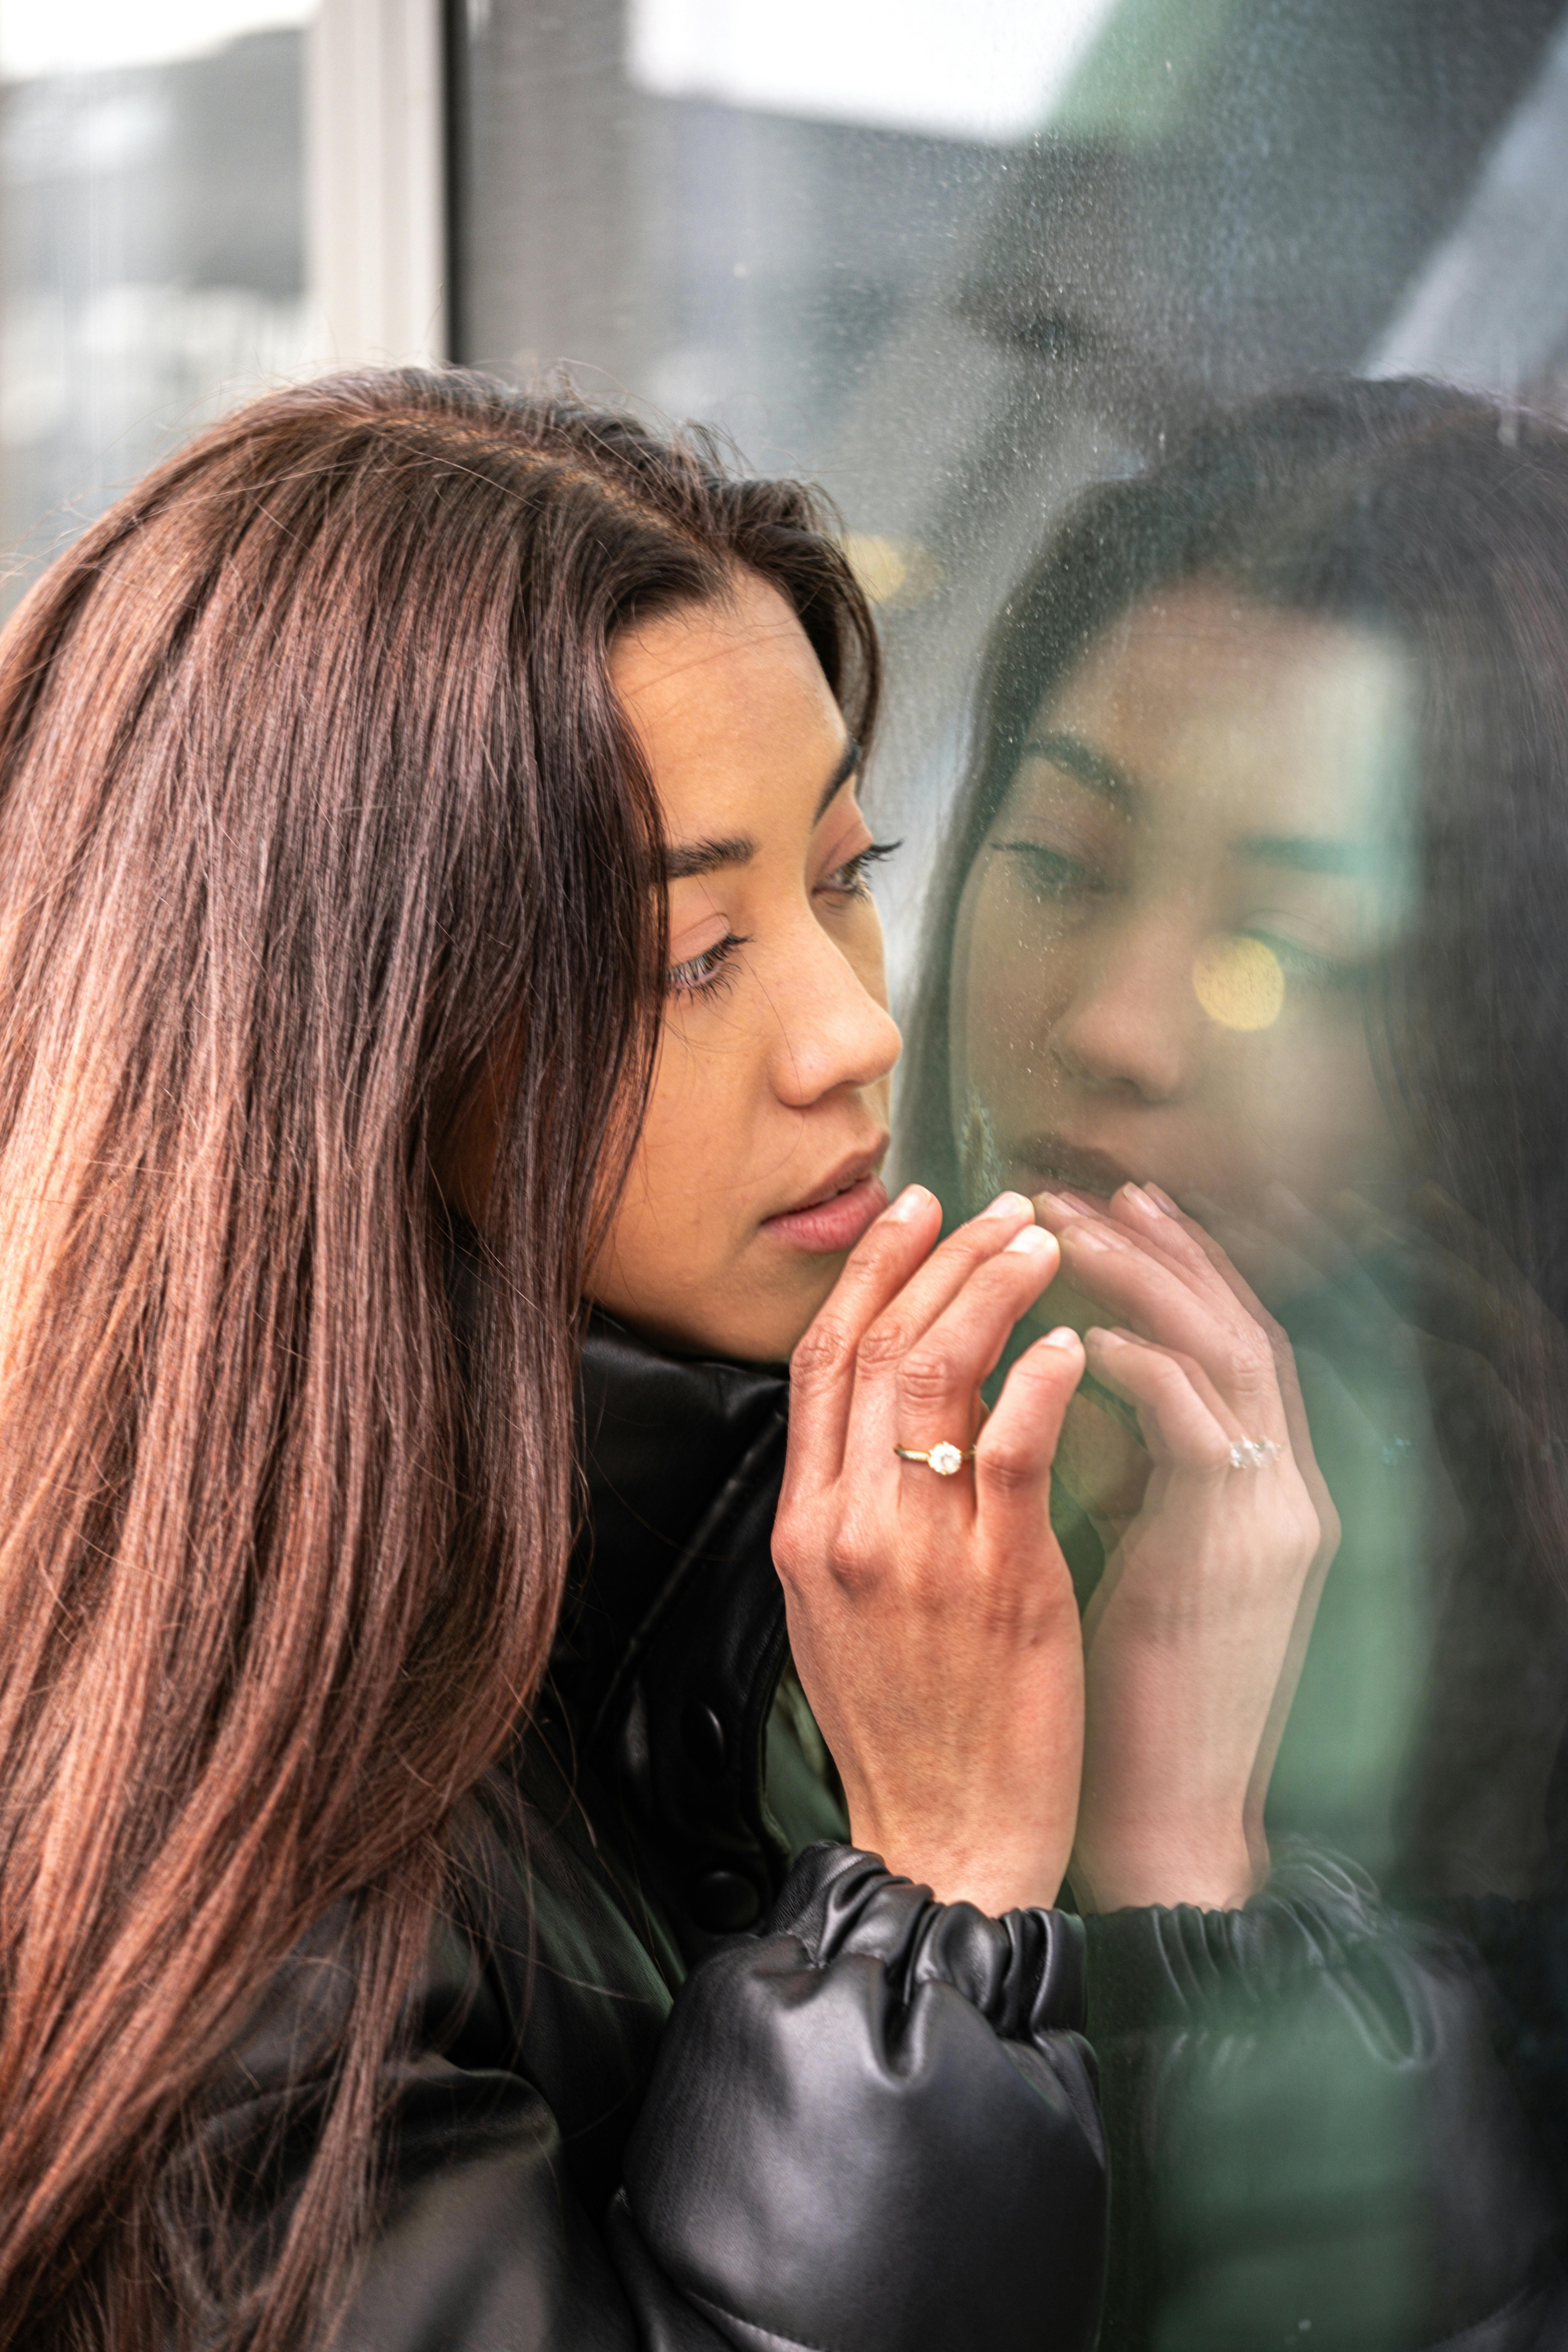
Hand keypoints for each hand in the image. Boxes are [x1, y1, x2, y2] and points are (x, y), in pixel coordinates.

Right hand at [774, 1184, 1086, 1914]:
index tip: (914, 1211)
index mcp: (806, 1529)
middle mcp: (849, 1528)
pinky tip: (1070, 1339)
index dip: (868, 1274)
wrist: (942, 1840)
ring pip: (939, 1377)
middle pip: (875, 1348)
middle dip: (937, 1257)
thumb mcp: (837, 1608)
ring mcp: (919, 1554)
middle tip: (996, 1206)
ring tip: (1041, 1241)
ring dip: (991, 1291)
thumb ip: (854, 1506)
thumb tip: (897, 1403)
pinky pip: (1015, 1452)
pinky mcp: (1001, 1582)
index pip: (822, 1363)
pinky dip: (1040, 1380)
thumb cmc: (902, 1726)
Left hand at [1034, 1184, 1333, 1912]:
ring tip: (1067, 1230)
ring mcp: (1272, 1520)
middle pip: (1236, 1323)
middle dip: (1157, 1249)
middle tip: (1077, 1189)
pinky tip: (1083, 1343)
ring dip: (1147, 1284)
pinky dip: (1145, 1375)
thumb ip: (1100, 1475)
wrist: (1161, 1817)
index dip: (1165, 1264)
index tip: (1097, 1206)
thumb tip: (1026, 1397)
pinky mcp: (1244, 1556)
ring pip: (1231, 1354)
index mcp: (1248, 1490)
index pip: (1218, 1339)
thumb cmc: (1109, 1693)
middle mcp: (1278, 1490)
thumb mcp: (1114, 1556)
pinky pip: (1200, 1432)